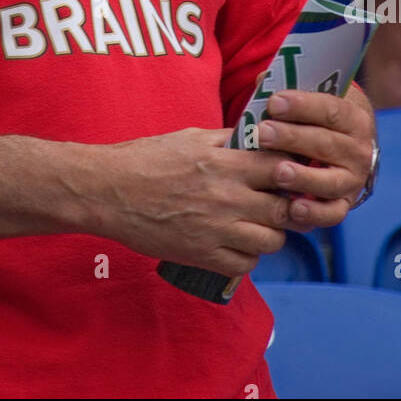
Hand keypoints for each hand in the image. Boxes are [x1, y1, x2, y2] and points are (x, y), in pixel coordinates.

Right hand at [91, 126, 303, 277]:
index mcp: (225, 163)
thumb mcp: (190, 138)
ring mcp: (216, 230)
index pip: (282, 168)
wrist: (109, 191)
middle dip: (287, 205)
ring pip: (271, 241)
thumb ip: (227, 140)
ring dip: (271, 233)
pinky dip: (248, 255)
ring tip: (259, 224)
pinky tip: (239, 242)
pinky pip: (245, 263)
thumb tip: (258, 137)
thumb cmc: (146, 159)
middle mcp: (227, 198)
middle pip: (285, 209)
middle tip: (278, 201)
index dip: (291, 171)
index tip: (287, 172)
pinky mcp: (203, 255)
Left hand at [256, 89, 376, 230]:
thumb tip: (262, 80)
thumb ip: (290, 89)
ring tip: (279, 172)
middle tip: (263, 133)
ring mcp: (353, 180)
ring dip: (304, 178)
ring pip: (330, 181)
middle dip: (292, 138)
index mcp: (354, 118)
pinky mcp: (343, 205)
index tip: (274, 102)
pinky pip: (332, 214)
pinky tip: (293, 209)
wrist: (343, 151)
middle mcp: (359, 151)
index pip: (330, 110)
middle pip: (325, 144)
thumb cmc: (317, 120)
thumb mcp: (312, 101)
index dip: (302, 106)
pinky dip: (315, 214)